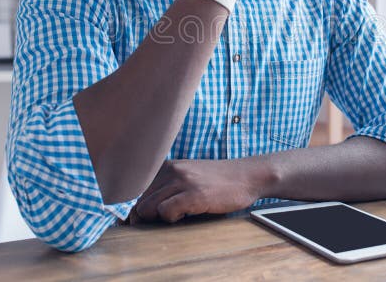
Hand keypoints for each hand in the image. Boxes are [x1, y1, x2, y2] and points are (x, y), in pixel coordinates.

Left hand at [130, 159, 267, 222]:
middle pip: (139, 204)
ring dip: (160, 219)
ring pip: (147, 209)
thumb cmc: (217, 181)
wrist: (247, 175)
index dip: (141, 211)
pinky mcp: (194, 195)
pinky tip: (187, 215)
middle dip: (148, 218)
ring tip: (180, 214)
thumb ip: (166, 189)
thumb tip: (138, 213)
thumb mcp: (188, 177)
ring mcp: (182, 181)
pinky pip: (166, 213)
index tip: (151, 218)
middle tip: (170, 218)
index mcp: (166, 166)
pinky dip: (172, 219)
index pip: (137, 193)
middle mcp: (171, 170)